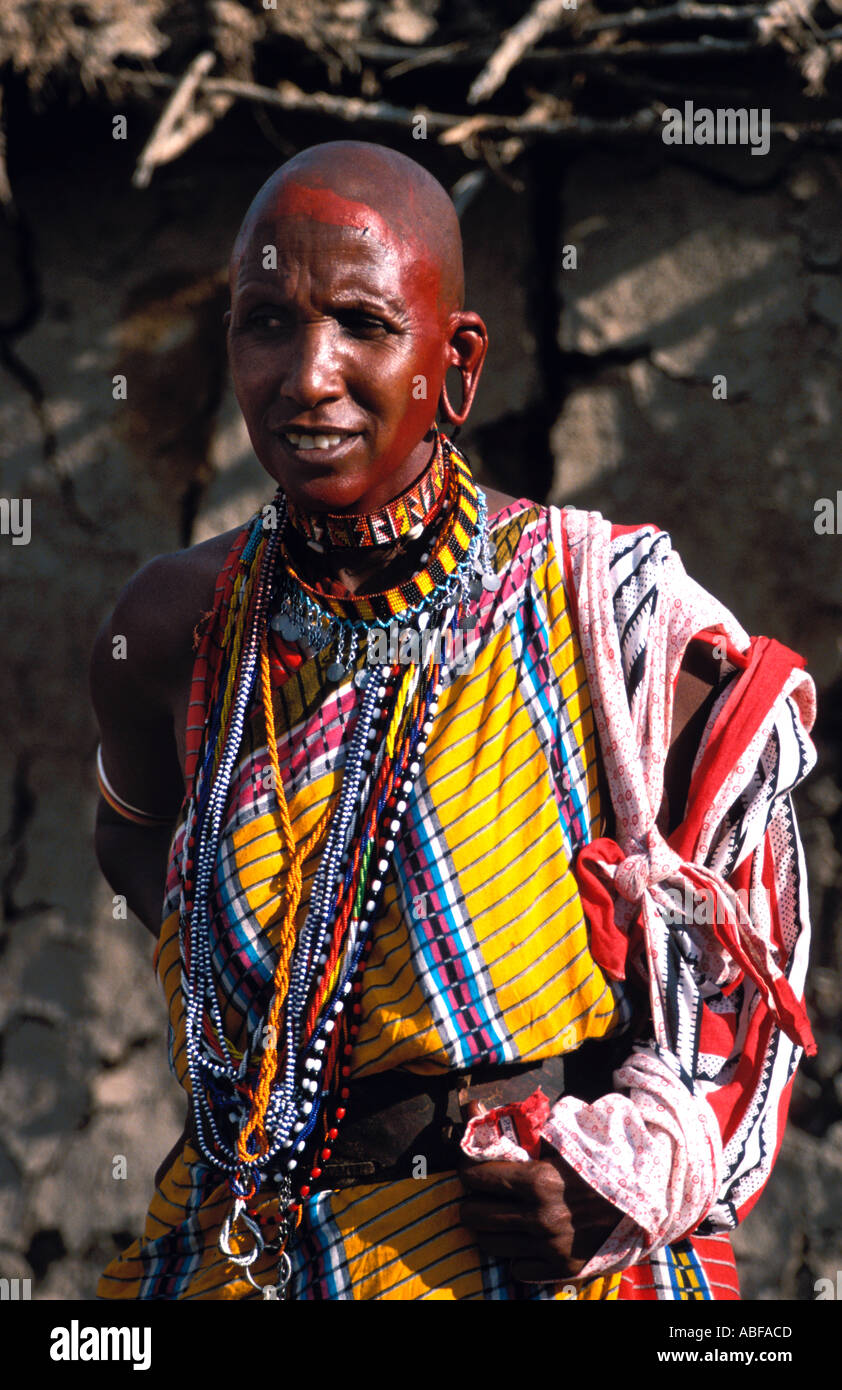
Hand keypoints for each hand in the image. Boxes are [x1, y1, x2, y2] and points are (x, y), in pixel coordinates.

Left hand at [459, 1109, 620, 1282]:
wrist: (645, 1197)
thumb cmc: (601, 1159)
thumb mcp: (561, 1134)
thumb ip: (515, 1124)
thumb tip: (472, 1108)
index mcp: (538, 1179)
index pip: (475, 1177)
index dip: (468, 1169)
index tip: (472, 1167)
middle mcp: (540, 1217)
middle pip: (473, 1215)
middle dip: (472, 1201)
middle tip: (481, 1195)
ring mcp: (550, 1246)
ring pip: (490, 1244)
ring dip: (489, 1228)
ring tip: (499, 1215)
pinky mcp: (562, 1268)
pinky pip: (518, 1267)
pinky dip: (517, 1253)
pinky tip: (527, 1237)